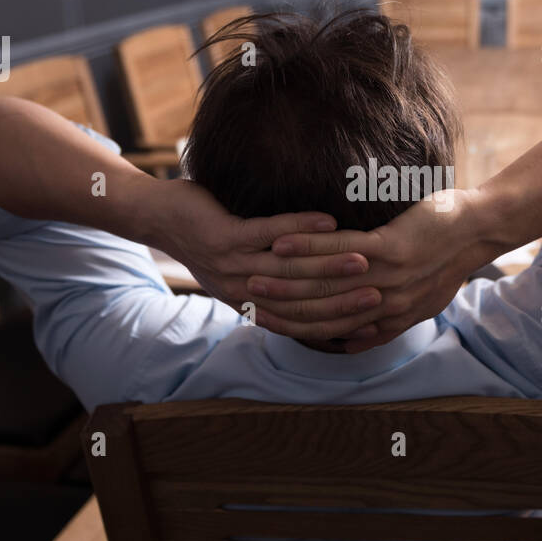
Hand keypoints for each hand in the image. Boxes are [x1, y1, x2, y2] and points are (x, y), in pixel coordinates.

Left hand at [141, 179, 387, 341]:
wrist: (160, 218)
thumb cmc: (210, 238)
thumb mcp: (243, 268)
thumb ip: (277, 281)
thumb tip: (318, 286)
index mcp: (251, 304)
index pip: (300, 321)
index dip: (336, 321)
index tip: (372, 315)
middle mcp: (243, 292)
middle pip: (302, 301)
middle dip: (343, 298)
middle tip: (381, 291)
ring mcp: (233, 266)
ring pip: (290, 271)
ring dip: (330, 263)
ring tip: (365, 257)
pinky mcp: (225, 239)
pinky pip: (269, 234)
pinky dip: (301, 228)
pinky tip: (329, 220)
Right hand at [248, 188, 503, 352]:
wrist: (479, 230)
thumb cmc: (449, 257)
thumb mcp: (423, 300)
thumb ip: (388, 320)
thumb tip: (356, 338)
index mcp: (391, 318)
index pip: (334, 331)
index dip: (298, 329)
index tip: (266, 322)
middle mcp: (386, 304)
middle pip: (322, 312)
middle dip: (281, 307)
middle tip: (245, 300)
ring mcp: (387, 278)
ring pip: (324, 283)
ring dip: (284, 278)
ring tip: (252, 272)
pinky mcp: (390, 250)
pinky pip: (339, 251)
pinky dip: (307, 246)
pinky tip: (281, 240)